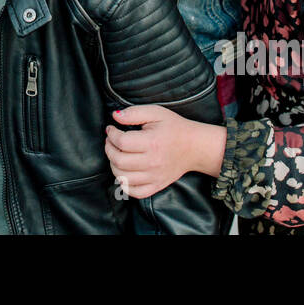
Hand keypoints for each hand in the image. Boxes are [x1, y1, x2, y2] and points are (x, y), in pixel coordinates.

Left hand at [106, 106, 224, 197]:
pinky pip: (135, 192)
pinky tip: (124, 172)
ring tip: (116, 154)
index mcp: (152, 142)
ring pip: (123, 178)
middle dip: (109, 149)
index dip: (111, 134)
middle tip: (110, 141)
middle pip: (119, 161)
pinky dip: (125, 185)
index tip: (111, 129)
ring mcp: (155, 177)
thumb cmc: (174, 128)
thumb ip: (134, 113)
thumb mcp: (156, 112)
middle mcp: (153, 162)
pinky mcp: (157, 185)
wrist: (194, 146)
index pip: (122, 142)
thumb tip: (115, 116)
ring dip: (113, 166)